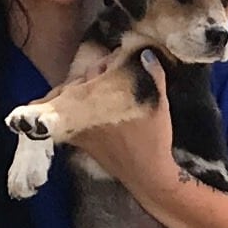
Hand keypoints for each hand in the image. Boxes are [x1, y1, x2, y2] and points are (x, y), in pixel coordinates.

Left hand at [67, 53, 182, 203]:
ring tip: (103, 85)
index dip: (112, 60)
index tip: (122, 58)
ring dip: (86, 86)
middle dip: (99, 71)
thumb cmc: (153, 138)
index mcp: (103, 97)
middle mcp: (85, 110)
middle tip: (114, 69)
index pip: (100, 68)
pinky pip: (69, 114)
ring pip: (74, 95)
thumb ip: (153, 75)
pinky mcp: (78, 137)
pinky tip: (83, 101)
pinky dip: (73, 104)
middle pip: (84, 79)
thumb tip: (145, 53)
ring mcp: (78, 125)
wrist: (145, 173)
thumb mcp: (159, 104)